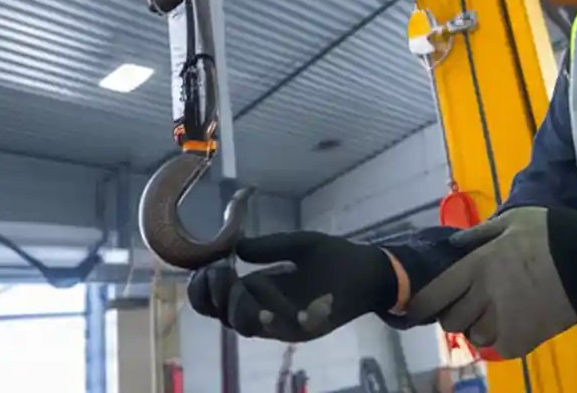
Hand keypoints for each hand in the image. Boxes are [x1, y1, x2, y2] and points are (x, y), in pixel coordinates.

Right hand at [187, 231, 400, 341]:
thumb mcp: (299, 245)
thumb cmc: (337, 257)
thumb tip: (235, 247)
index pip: (217, 296)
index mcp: (259, 286)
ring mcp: (281, 321)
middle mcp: (264, 307)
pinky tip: (263, 309)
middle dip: (215, 294)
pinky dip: (265, 321)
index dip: (204, 286)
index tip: (209, 266)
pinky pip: (275, 331)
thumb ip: (270, 247)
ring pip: (243, 325)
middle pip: (222, 313)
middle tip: (224, 272)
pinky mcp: (301, 329)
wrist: (372, 272)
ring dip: (237, 307)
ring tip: (242, 286)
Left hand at [404, 207, 576, 358]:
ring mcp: (504, 319)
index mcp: (478, 265)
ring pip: (476, 335)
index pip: (436, 294)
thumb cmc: (550, 233)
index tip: (414, 312)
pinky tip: (514, 324)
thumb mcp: (513, 220)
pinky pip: (501, 347)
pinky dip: (503, 339)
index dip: (421, 306)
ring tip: (495, 315)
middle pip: (452, 321)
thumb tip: (453, 243)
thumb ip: (479, 233)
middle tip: (468, 306)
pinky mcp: (524, 338)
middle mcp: (485, 295)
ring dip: (480, 327)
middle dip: (455, 315)